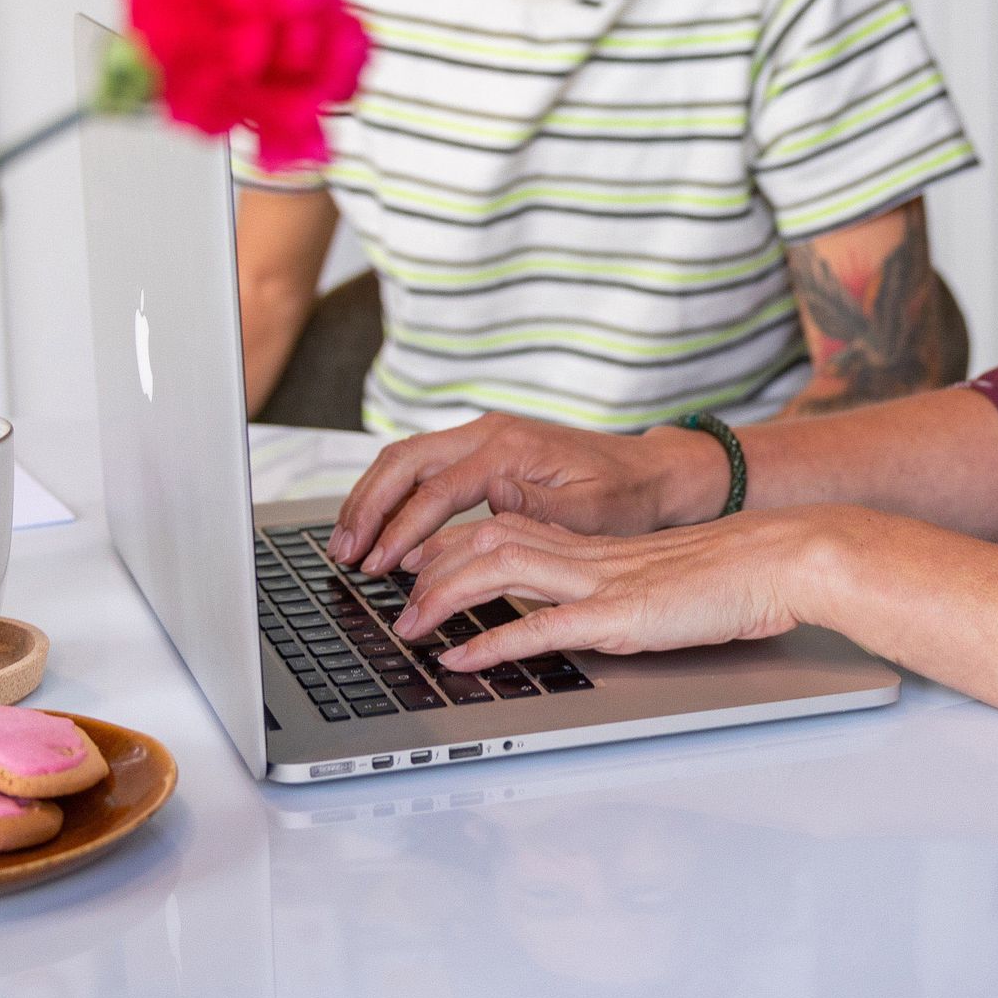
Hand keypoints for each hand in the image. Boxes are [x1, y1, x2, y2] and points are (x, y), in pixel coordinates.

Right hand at [330, 412, 723, 571]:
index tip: (378, 565)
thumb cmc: (627, 497)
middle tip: (345, 554)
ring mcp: (483, 437)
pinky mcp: (483, 450)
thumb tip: (485, 504)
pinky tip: (380, 529)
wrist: (652, 472)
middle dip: (368, 508)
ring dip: (372, 499)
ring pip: (406, 459)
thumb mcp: (593, 513)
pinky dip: (393, 495)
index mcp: (512, 448)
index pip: (438, 488)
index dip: (402, 529)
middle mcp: (490, 433)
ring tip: (348, 544)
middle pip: (405, 461)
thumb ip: (538, 511)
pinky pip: (423, 467)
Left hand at [390, 507, 867, 668]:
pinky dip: (490, 644)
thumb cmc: (736, 578)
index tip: (415, 565)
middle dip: (428, 568)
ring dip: (442, 599)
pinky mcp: (620, 617)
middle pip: (485, 540)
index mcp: (595, 546)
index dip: (452, 544)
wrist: (784, 560)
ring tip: (406, 627)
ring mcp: (601, 584)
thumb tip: (585, 614)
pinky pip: (540, 628)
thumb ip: (619, 591)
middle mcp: (587, 557)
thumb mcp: (660, 581)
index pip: (504, 528)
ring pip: (498, 570)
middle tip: (392, 601)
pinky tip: (459, 660)